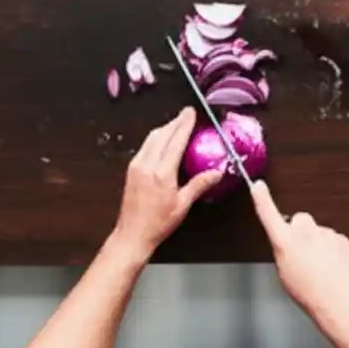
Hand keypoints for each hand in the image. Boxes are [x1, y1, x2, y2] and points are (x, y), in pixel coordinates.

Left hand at [109, 108, 222, 262]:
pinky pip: (145, 146)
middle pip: (162, 134)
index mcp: (162, 173)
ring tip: (176, 123)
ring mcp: (136, 165)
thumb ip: (199, 185)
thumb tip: (217, 173)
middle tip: (186, 114)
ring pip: (151, 138)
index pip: (175, 141)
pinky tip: (163, 140)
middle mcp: (147, 165)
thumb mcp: (182, 205)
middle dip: (175, 122)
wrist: (132, 234)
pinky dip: (156, 138)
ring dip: (165, 128)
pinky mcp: (131, 169)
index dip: (184, 124)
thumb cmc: (158, 223)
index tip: (190, 113)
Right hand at [252, 180, 348, 319]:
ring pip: (318, 232)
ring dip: (318, 244)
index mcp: (284, 241)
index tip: (259, 187)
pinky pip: (333, 240)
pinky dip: (332, 251)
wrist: (338, 300)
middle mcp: (304, 232)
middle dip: (300, 231)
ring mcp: (324, 233)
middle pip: (299, 220)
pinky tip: (332, 268)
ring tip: (321, 269)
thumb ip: (284, 252)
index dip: (262, 199)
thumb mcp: (284, 274)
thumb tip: (288, 245)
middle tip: (304, 255)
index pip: (268, 214)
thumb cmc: (310, 292)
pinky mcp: (341, 238)